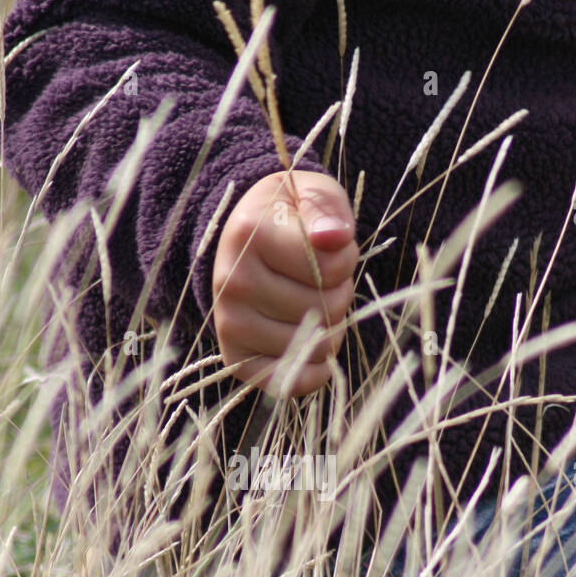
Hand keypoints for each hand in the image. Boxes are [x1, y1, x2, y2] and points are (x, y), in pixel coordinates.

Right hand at [211, 170, 357, 395]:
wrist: (242, 243)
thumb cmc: (287, 218)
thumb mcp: (310, 194)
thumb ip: (325, 209)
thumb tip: (334, 237)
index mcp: (249, 235)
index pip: (332, 267)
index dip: (345, 259)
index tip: (329, 247)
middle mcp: (232, 282)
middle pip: (326, 308)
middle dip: (338, 294)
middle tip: (320, 280)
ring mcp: (230, 323)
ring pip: (315, 345)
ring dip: (329, 329)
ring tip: (312, 305)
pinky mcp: (235, 357)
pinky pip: (288, 382)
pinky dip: (312, 371)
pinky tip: (313, 348)